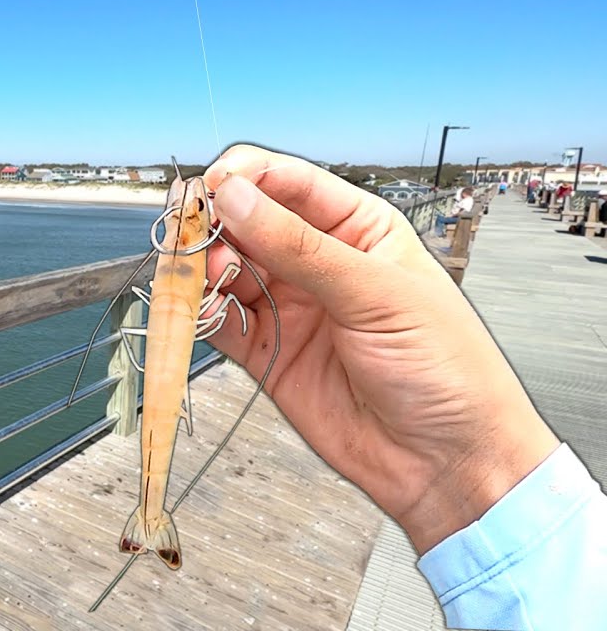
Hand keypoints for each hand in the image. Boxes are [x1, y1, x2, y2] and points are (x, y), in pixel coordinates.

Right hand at [199, 144, 556, 551]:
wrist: (447, 463)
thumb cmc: (445, 368)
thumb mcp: (376, 294)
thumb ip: (299, 246)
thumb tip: (235, 196)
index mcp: (357, 229)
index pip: (288, 183)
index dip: (246, 178)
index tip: (213, 187)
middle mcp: (317, 262)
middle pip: (246, 222)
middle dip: (215, 223)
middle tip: (195, 235)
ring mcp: (288, 307)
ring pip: (225, 270)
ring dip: (205, 268)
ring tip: (208, 278)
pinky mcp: (266, 353)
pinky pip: (219, 322)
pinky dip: (200, 313)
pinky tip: (201, 311)